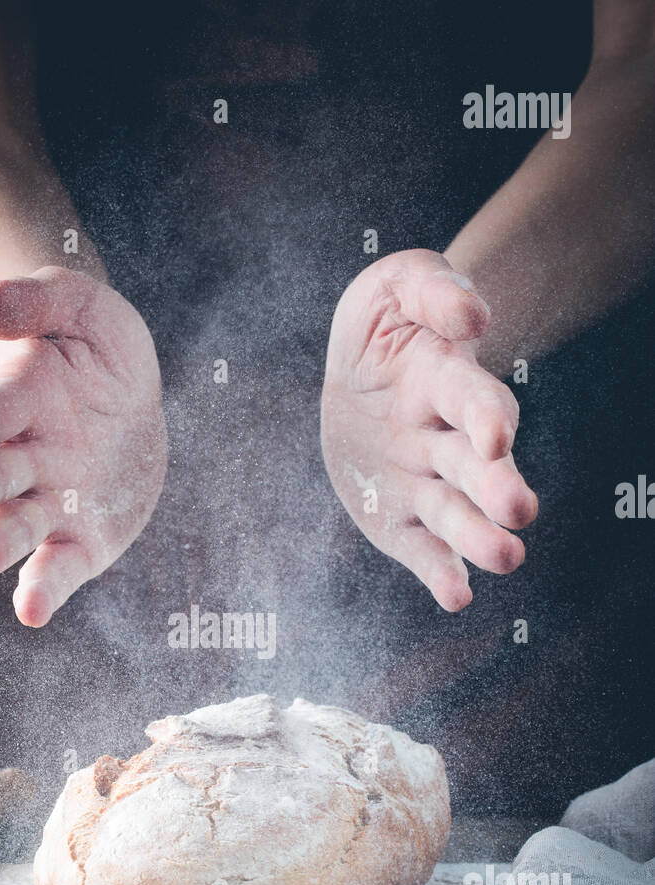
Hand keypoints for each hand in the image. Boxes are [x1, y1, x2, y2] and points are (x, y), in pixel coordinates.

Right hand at [0, 266, 166, 625]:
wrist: (126, 398)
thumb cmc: (93, 347)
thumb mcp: (80, 305)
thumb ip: (35, 298)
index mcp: (20, 398)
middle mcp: (23, 457)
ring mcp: (49, 502)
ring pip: (14, 531)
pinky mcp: (80, 541)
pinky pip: (60, 567)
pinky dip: (44, 589)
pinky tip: (30, 612)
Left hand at [321, 249, 537, 610]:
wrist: (365, 367)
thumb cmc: (389, 322)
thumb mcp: (398, 287)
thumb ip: (434, 291)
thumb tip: (472, 317)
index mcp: (446, 380)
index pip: (471, 399)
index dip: (484, 416)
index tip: (498, 436)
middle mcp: (445, 438)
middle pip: (475, 466)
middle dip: (496, 488)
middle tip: (519, 511)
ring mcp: (424, 482)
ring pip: (454, 514)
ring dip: (478, 538)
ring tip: (506, 558)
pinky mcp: (400, 519)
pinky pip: (421, 549)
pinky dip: (440, 573)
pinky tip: (457, 597)